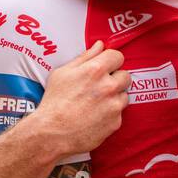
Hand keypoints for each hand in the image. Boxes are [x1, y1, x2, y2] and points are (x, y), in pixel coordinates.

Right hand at [34, 41, 128, 155]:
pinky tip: (95, 116)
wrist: (52, 133)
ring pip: (124, 95)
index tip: (106, 66)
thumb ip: (85, 57)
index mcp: (95, 70)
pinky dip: (110, 113)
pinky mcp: (116, 122)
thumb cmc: (54, 101)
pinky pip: (119, 113)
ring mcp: (114, 105)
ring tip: (95, 103)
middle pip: (125, 75)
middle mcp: (109, 86)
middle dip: (115, 78)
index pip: (117, 56)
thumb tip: (100, 45)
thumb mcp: (62, 73)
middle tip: (100, 86)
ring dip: (114, 96)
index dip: (111, 61)